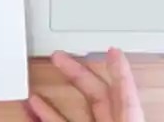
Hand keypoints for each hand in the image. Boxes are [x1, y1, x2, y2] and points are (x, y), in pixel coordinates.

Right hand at [27, 48, 144, 121]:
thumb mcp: (128, 120)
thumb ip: (124, 102)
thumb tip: (115, 59)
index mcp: (129, 121)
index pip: (124, 90)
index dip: (118, 67)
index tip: (113, 49)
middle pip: (96, 95)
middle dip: (78, 74)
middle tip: (60, 57)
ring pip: (75, 113)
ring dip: (57, 96)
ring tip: (38, 84)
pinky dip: (47, 116)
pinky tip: (34, 107)